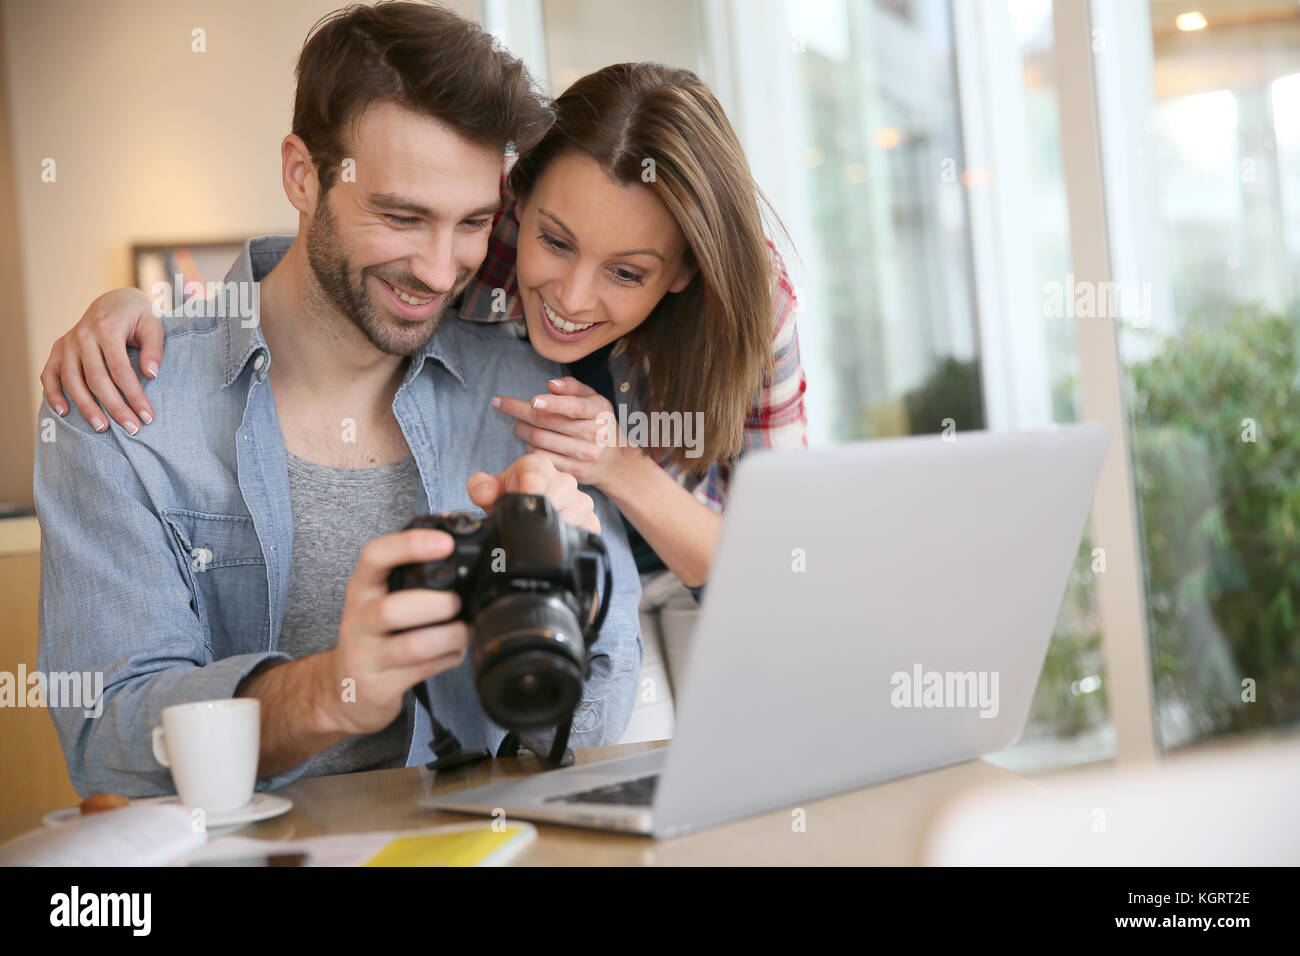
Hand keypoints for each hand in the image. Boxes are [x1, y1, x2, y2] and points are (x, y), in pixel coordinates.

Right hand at [39, 287, 164, 433]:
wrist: (114, 300)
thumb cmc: (138, 316)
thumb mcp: (153, 324)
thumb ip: (154, 348)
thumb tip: (151, 375)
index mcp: (107, 329)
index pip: (120, 370)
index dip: (134, 396)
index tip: (147, 416)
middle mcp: (82, 336)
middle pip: (96, 379)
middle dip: (115, 407)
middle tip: (131, 429)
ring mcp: (67, 343)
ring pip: (72, 380)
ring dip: (86, 407)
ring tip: (102, 428)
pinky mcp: (58, 349)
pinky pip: (49, 374)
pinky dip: (53, 393)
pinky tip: (64, 412)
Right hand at [328, 528, 468, 736]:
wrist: (342, 690)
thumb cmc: (373, 636)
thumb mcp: (379, 600)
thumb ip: (410, 577)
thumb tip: (457, 544)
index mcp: (361, 590)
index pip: (375, 557)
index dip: (410, 545)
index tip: (446, 543)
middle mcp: (358, 621)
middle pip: (393, 609)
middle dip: (437, 604)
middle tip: (457, 603)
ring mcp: (365, 657)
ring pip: (414, 645)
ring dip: (451, 636)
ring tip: (463, 631)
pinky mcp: (378, 687)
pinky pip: (423, 671)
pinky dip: (448, 658)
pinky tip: (454, 651)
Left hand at [466, 450, 600, 534]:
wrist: (524, 510)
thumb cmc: (510, 496)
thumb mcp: (489, 491)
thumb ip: (481, 488)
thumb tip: (485, 494)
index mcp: (537, 466)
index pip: (539, 472)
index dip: (533, 484)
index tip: (527, 495)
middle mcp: (562, 479)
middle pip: (562, 490)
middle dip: (545, 507)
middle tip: (529, 523)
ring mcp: (579, 499)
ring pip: (579, 509)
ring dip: (560, 522)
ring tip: (541, 532)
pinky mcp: (590, 519)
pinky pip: (591, 526)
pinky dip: (578, 534)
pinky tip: (561, 539)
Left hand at [491, 377, 639, 490]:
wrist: (615, 462)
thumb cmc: (599, 423)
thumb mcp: (593, 400)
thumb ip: (573, 388)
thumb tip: (551, 385)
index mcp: (599, 412)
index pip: (574, 407)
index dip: (552, 403)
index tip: (533, 400)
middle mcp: (595, 434)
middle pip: (548, 422)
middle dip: (520, 412)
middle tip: (504, 405)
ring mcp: (585, 455)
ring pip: (541, 440)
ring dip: (522, 430)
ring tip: (518, 424)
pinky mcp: (574, 471)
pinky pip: (542, 457)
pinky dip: (530, 447)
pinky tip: (530, 441)